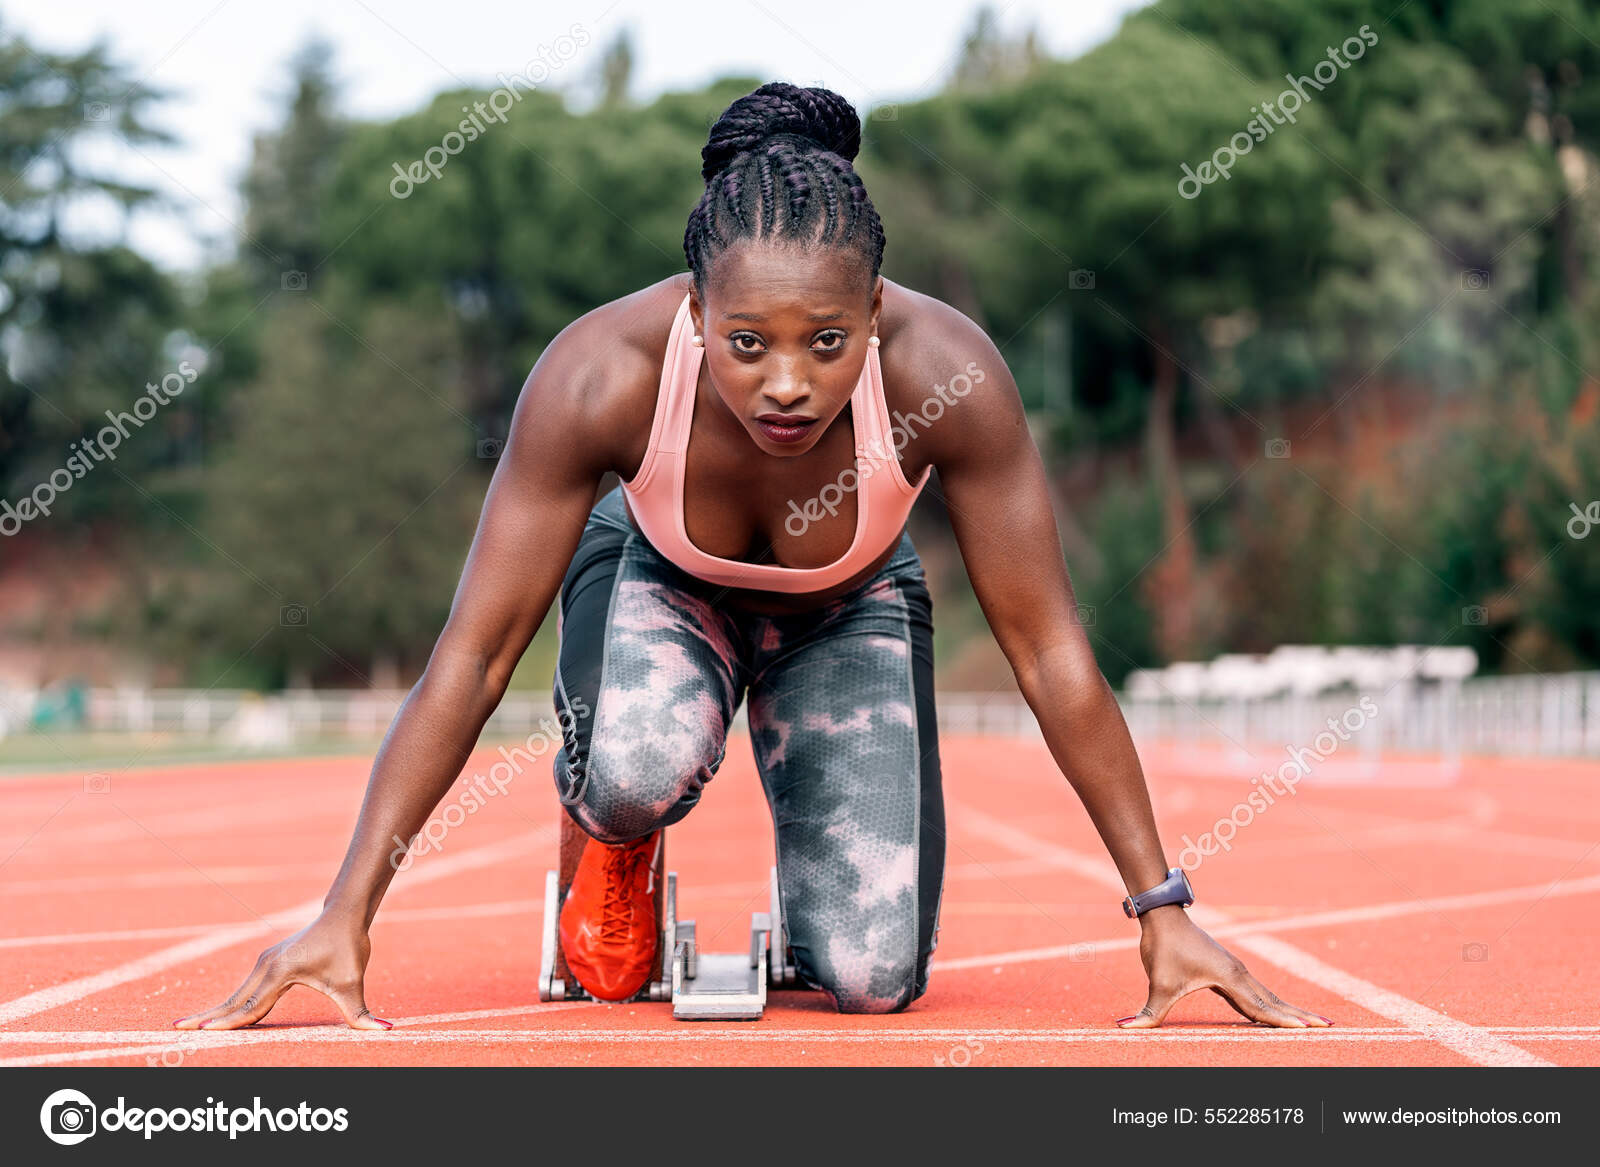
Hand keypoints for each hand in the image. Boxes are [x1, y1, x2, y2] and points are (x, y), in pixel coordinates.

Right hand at [173, 914, 390, 1030]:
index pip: (252, 1005)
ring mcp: (265, 963)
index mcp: (282, 972)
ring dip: (213, 1010)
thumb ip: (361, 1014)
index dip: (230, 1022)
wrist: (344, 915)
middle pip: (234, 999)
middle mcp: (267, 966)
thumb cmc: (349, 948)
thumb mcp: (353, 983)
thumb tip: (385, 1030)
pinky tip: (214, 1014)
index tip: (205, 1033)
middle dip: (207, 1017)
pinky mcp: (268, 962)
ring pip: (236, 993)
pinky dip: (228, 1002)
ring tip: (185, 1025)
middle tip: (177, 1031)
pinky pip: (245, 988)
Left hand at [1118, 908, 1331, 1028]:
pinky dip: (1270, 1002)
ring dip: (1288, 1008)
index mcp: (1229, 978)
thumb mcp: (1157, 983)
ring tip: (1311, 1022)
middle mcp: (1238, 973)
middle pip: (1273, 1000)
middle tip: (1325, 1028)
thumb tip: (1125, 1028)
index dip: (1283, 1021)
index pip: (1260, 1007)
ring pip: (1267, 994)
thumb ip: (1149, 1012)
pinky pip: (1255, 990)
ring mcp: (1235, 970)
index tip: (1307, 1029)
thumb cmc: (1163, 947)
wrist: (1162, 915)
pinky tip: (1275, 1012)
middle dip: (1298, 1015)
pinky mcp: (1227, 969)